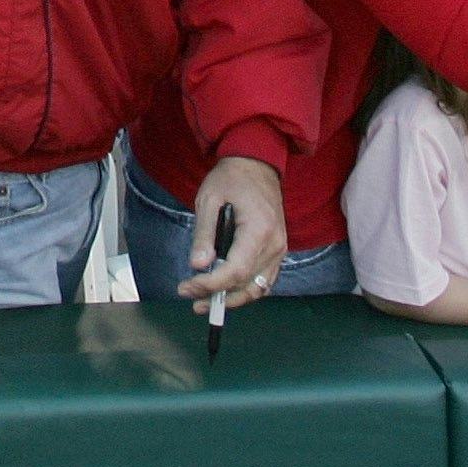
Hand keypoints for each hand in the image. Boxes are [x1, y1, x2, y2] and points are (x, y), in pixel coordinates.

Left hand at [177, 155, 287, 310]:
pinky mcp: (278, 250)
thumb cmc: (231, 178)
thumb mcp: (209, 199)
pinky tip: (224, 291)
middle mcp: (275, 245)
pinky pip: (263, 279)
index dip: (210, 284)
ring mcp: (280, 249)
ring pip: (257, 288)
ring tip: (204, 302)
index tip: (187, 287)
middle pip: (246, 283)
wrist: (257, 163)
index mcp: (259, 230)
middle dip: (216, 295)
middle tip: (190, 296)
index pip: (236, 270)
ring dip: (232, 299)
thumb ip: (204, 234)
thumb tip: (197, 266)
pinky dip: (244, 289)